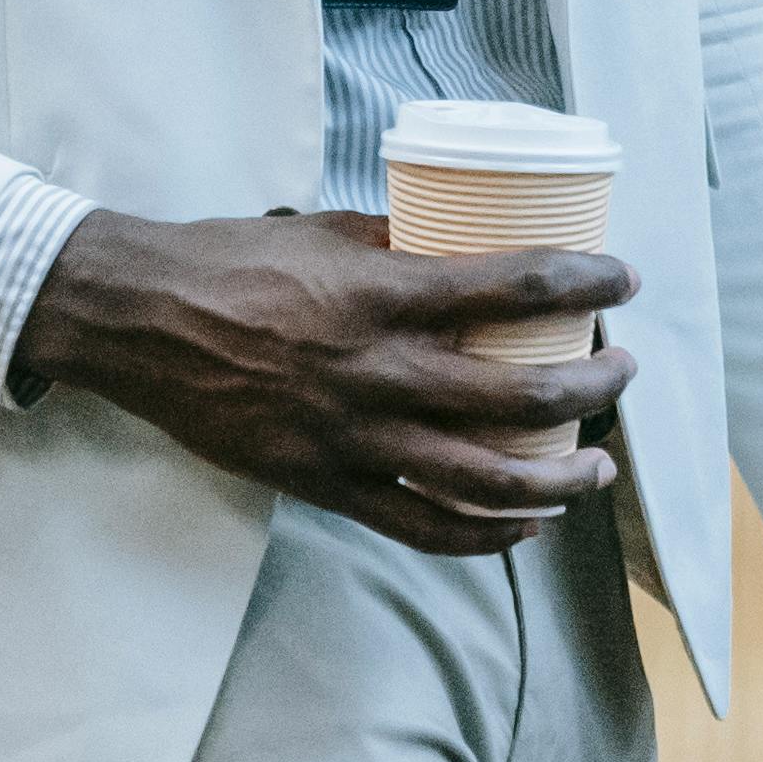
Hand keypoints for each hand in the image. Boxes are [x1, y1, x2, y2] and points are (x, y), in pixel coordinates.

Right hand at [7, 207, 633, 557]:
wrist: (139, 321)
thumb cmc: (225, 260)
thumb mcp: (320, 227)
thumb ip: (395, 241)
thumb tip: (461, 246)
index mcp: (380, 294)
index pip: (512, 285)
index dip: (582, 281)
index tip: (623, 279)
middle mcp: (378, 372)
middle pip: (521, 394)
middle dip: (593, 386)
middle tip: (621, 370)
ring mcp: (353, 439)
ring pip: (486, 480)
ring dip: (560, 479)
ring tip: (598, 466)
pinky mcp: (325, 484)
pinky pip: (422, 526)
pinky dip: (486, 534)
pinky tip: (525, 524)